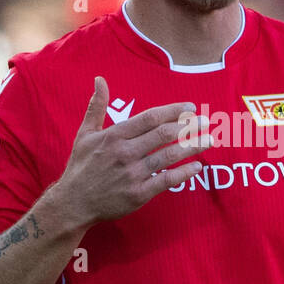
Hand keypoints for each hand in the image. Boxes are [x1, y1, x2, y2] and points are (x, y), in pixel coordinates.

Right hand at [55, 76, 209, 226]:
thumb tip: (99, 80)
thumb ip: (96, 107)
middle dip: (188, 126)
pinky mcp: (138, 194)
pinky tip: (197, 166)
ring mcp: (132, 174)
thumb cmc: (80, 166)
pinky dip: (184, 173)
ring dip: (192, 146)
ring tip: (209, 140)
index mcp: (114, 135)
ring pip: (168, 156)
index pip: (150, 118)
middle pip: (163, 134)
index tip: (190, 107)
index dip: (173, 111)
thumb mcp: (84, 134)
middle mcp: (125, 152)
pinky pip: (166, 180)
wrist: (73, 203)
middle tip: (206, 121)